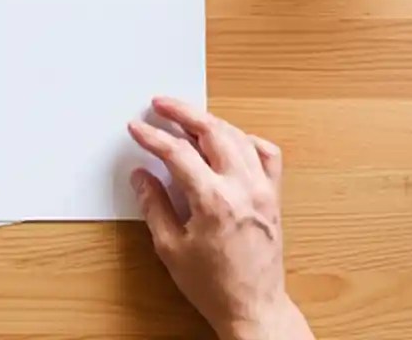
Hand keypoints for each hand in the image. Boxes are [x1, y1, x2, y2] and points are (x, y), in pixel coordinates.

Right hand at [128, 98, 313, 339]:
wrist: (253, 307)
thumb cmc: (213, 285)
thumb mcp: (170, 247)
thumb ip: (155, 205)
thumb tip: (142, 176)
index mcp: (213, 201)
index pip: (178, 153)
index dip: (153, 136)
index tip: (137, 128)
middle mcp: (241, 188)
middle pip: (211, 131)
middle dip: (183, 113)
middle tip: (162, 105)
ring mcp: (262, 190)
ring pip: (238, 136)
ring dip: (211, 122)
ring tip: (189, 118)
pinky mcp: (274, 196)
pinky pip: (266, 154)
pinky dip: (246, 140)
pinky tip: (230, 141)